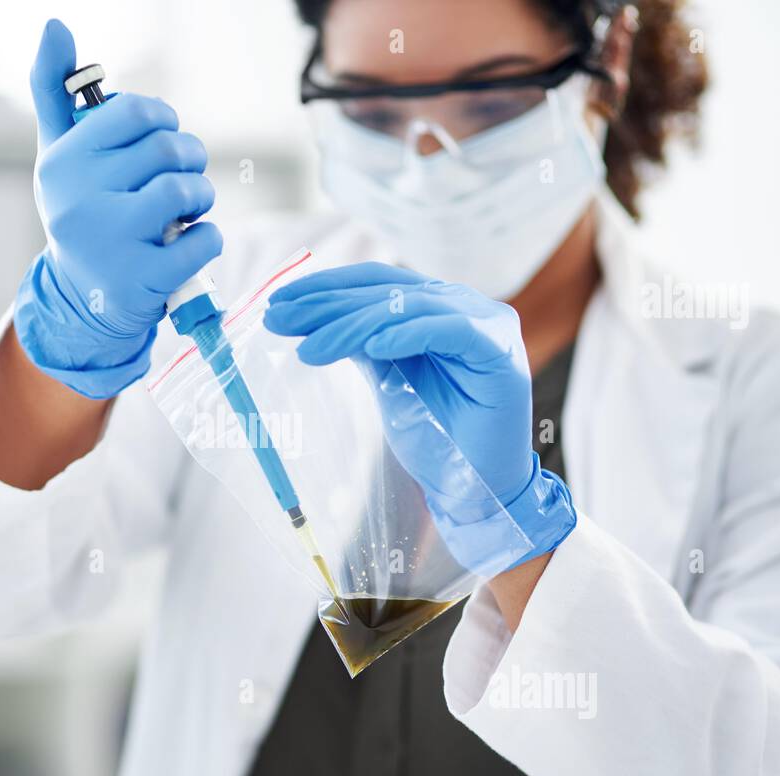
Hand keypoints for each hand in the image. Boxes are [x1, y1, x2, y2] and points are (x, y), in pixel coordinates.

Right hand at [15, 19, 222, 398]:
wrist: (81, 299)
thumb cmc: (81, 211)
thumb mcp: (59, 154)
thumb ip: (54, 91)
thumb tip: (54, 25)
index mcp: (66, 162)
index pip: (138, 113)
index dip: (165, 121)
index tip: (163, 138)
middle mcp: (81, 199)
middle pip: (169, 150)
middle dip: (189, 159)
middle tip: (183, 176)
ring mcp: (111, 242)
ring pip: (187, 191)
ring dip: (200, 196)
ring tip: (186, 209)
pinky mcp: (142, 279)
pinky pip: (203, 240)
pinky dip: (207, 238)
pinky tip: (189, 242)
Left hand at [264, 262, 575, 569]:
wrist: (473, 488)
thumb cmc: (435, 435)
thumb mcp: (386, 379)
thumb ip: (360, 342)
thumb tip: (306, 316)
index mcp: (435, 307)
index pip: (375, 283)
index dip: (326, 287)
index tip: (279, 302)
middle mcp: (462, 305)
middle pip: (388, 291)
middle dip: (328, 305)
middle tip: (280, 318)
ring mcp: (486, 324)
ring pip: (411, 307)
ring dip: (354, 325)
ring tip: (311, 348)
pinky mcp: (500, 352)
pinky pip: (451, 330)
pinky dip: (410, 334)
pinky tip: (373, 347)